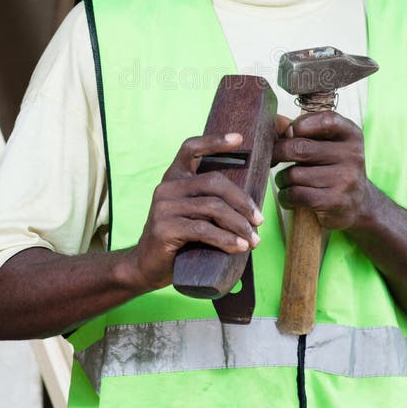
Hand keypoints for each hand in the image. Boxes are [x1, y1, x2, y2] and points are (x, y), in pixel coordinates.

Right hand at [132, 132, 262, 290]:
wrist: (146, 268)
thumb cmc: (179, 240)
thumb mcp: (192, 213)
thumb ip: (209, 200)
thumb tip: (251, 203)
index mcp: (174, 177)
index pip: (191, 148)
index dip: (214, 141)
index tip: (239, 139)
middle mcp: (167, 187)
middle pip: (214, 181)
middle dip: (242, 201)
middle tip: (259, 220)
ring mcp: (163, 207)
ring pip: (213, 207)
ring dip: (239, 225)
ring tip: (254, 240)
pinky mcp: (164, 228)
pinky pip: (204, 230)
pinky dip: (226, 239)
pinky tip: (239, 247)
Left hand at [273, 111, 369, 230]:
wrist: (358, 203)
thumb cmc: (333, 168)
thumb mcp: (327, 145)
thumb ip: (304, 131)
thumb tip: (276, 121)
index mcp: (351, 135)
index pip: (327, 120)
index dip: (301, 124)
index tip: (289, 133)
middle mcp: (352, 155)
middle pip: (300, 148)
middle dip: (279, 153)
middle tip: (274, 158)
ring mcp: (345, 179)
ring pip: (294, 174)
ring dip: (282, 179)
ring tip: (286, 181)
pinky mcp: (335, 201)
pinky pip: (296, 194)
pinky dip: (285, 196)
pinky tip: (289, 197)